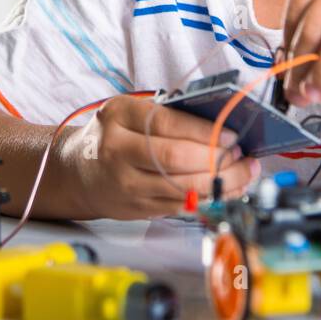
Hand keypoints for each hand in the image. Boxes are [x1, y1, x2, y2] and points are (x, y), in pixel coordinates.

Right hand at [56, 94, 261, 218]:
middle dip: (218, 160)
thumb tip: (216, 123)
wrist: (76, 171)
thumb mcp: (126, 110)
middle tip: (241, 155)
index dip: (203, 132)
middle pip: (176, 161)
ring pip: (183, 189)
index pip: (166, 126)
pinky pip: (182, 206)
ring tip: (243, 172)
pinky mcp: (138, 209)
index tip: (231, 135)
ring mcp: (128, 186)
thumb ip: (163, 113)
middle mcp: (119, 153)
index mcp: (118, 119)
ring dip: (222, 183)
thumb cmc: (109, 134)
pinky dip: (211, 199)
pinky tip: (228, 189)